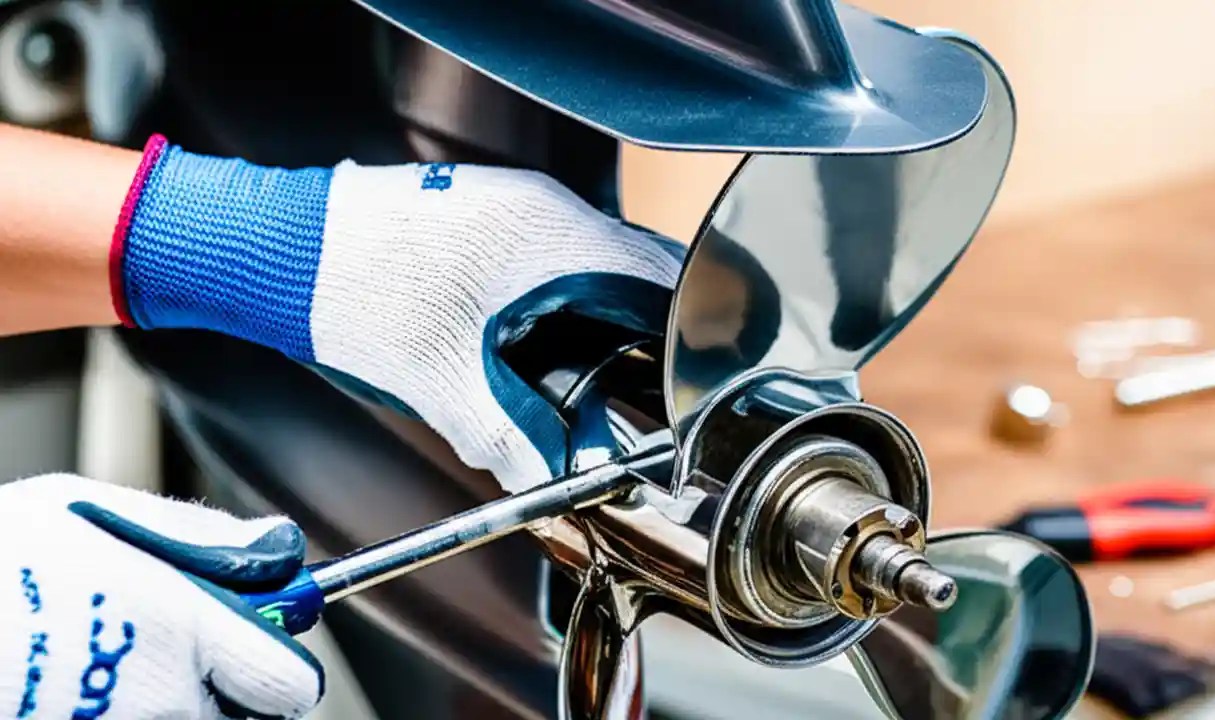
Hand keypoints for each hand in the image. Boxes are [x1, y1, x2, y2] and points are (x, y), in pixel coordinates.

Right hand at [0, 474, 322, 719]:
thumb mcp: (88, 513)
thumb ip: (196, 536)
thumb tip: (275, 547)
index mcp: (183, 630)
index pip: (289, 687)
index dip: (277, 669)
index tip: (259, 650)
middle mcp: (163, 702)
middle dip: (223, 691)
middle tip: (169, 656)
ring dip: (169, 708)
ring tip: (107, 669)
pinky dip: (119, 718)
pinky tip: (73, 692)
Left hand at [113, 138, 682, 490]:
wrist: (278, 246)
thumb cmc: (352, 295)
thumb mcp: (443, 382)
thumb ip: (510, 439)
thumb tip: (551, 483)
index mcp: (553, 240)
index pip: (664, 277)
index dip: (687, 330)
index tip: (687, 373)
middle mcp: (544, 208)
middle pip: (636, 267)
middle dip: (645, 327)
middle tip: (640, 381)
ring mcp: (513, 204)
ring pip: (592, 260)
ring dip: (600, 311)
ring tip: (587, 367)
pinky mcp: (484, 214)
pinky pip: (552, 255)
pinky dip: (560, 297)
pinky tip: (530, 337)